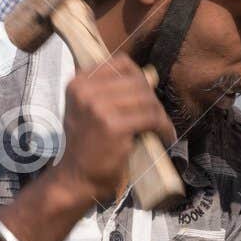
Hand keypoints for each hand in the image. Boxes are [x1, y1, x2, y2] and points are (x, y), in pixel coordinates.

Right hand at [55, 54, 178, 205]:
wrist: (75, 177)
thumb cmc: (86, 145)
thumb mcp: (89, 109)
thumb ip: (111, 91)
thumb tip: (151, 75)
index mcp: (78, 82)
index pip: (121, 62)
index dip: (140, 77)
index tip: (146, 95)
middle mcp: (85, 90)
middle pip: (137, 81)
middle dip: (152, 99)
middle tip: (157, 117)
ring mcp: (98, 107)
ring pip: (147, 99)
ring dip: (160, 115)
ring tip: (163, 128)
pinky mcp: (113, 125)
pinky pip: (151, 118)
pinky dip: (163, 128)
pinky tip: (165, 137)